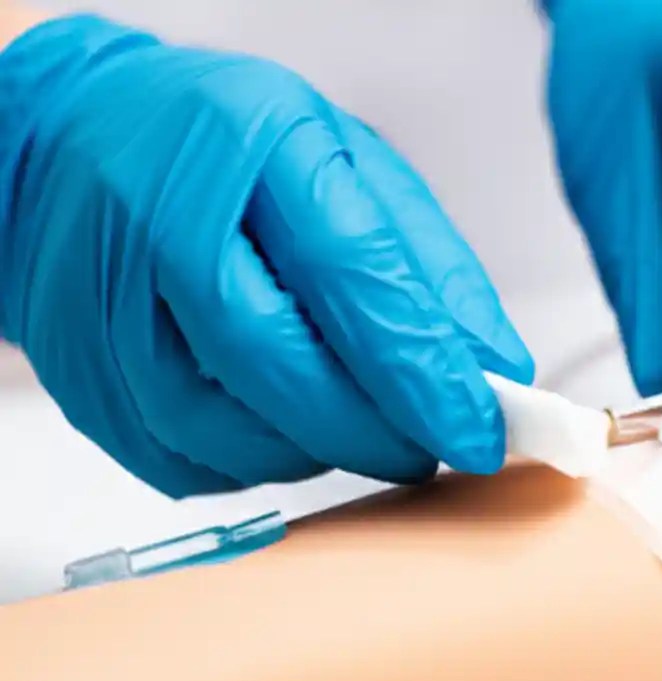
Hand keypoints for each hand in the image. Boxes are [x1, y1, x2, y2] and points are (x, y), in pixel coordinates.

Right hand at [0, 16, 532, 496]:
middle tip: (430, 448)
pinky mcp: (80, 375)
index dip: (424, 372)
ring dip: (319, 451)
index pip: (352, 279)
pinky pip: (183, 461)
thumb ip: (426, 265)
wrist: (70, 137)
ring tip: (357, 424)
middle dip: (376, 430)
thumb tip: (491, 368)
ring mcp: (104, 305)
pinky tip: (283, 425)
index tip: (481, 431)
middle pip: (282, 369)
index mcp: (251, 144)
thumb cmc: (226, 145)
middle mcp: (164, 222)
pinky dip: (255, 462)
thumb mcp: (347, 162)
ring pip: (229, 433)